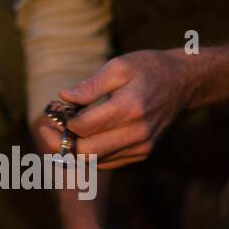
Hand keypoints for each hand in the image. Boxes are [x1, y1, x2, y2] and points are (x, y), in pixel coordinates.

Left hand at [41, 50, 194, 168]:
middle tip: (46, 130)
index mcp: (129, 108)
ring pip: (95, 161)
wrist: (182, 82)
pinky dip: (90, 154)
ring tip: (63, 132)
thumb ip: (90, 85)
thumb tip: (63, 97)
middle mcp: (137, 133)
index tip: (55, 111)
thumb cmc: (148, 69)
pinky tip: (82, 138)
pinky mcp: (142, 153)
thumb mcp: (119, 66)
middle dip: (61, 143)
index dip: (64, 123)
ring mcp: (141, 147)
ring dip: (74, 150)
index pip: (84, 127)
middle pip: (87, 152)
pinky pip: (107, 162)